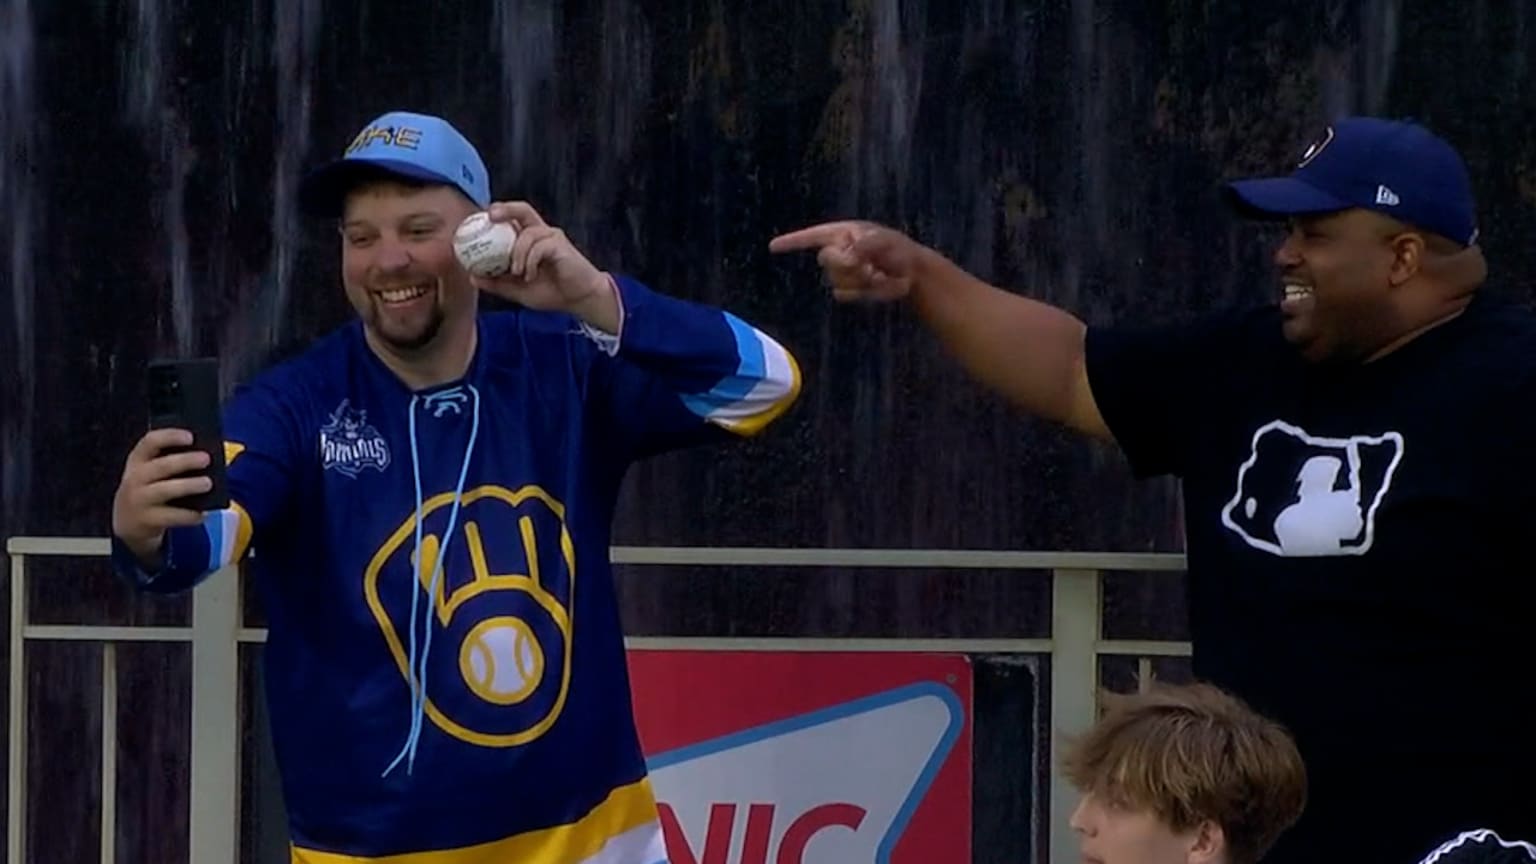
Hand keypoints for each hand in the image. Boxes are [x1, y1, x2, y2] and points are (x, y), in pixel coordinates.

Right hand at [111, 429, 212, 564]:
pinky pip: (170, 516)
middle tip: (206, 459)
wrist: (128, 522)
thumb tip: (204, 458)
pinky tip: (202, 514)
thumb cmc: (150, 489)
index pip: (150, 442)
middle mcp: (135, 478)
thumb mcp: (152, 473)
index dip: (170, 437)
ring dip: (188, 485)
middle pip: (161, 466)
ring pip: (165, 490)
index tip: (190, 436)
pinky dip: (188, 515)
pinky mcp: (146, 520)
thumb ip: (171, 463)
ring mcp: (139, 500)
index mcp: (138, 460)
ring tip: (208, 483)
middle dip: (184, 461)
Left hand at [470, 201, 619, 331]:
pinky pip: (539, 247)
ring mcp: (552, 238)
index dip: (495, 217)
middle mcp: (541, 233)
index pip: (511, 221)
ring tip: (517, 273)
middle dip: (505, 209)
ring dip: (517, 253)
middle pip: (523, 210)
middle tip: (490, 215)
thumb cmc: (552, 292)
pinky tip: (530, 275)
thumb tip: (472, 277)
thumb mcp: (517, 290)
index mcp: (530, 240)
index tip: (476, 221)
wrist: (580, 300)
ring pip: (527, 233)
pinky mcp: (561, 246)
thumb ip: (497, 283)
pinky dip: (530, 261)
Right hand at [768, 220, 930, 302]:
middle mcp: (839, 251)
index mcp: (843, 233)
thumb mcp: (886, 241)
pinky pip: (841, 294)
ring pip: (834, 279)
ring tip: (877, 274)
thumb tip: (849, 254)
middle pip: (825, 260)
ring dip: (857, 279)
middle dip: (845, 263)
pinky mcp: (849, 289)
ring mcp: (843, 272)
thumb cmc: (899, 250)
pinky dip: (859, 292)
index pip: (812, 236)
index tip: (773, 246)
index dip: (792, 241)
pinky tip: (875, 285)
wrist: (912, 273)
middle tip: (868, 264)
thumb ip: (866, 244)